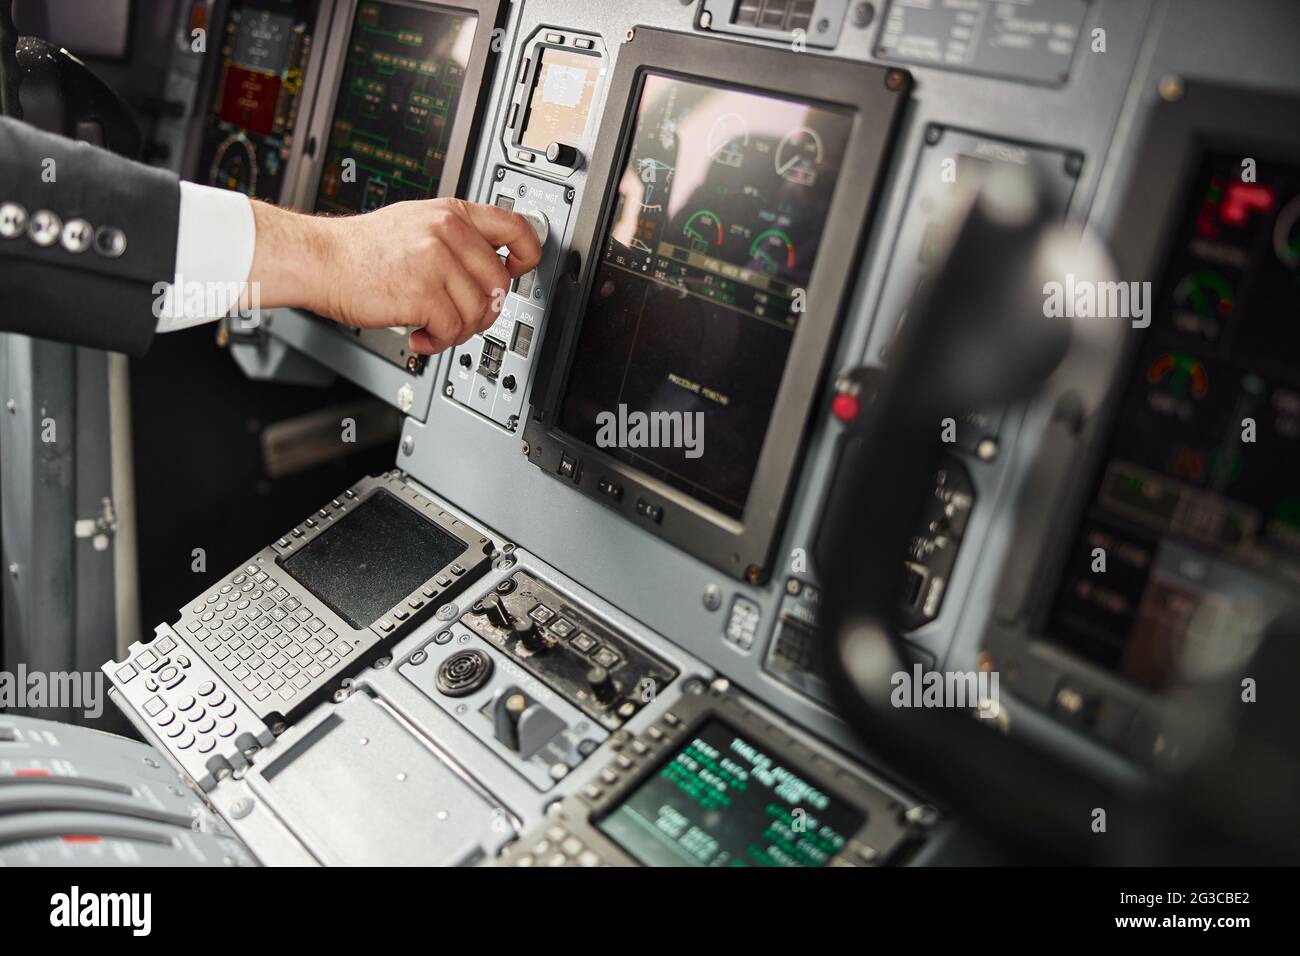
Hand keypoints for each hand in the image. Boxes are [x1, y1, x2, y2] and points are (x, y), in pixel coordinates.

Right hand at [246, 198, 541, 353]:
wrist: (319, 259)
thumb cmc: (360, 248)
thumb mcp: (416, 223)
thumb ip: (454, 238)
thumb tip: (491, 264)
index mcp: (451, 214)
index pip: (516, 227)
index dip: (527, 255)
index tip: (519, 271)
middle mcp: (448, 232)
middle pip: (500, 283)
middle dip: (484, 311)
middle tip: (461, 318)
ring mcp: (436, 261)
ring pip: (479, 312)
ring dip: (459, 332)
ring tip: (435, 329)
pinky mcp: (422, 291)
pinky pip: (452, 330)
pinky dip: (438, 342)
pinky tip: (420, 336)